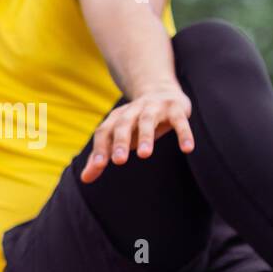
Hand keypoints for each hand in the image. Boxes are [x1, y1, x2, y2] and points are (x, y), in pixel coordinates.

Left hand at [79, 85, 193, 183]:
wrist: (162, 92)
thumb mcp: (118, 138)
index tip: (99, 166)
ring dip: (146, 136)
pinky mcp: (175, 109)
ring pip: (147, 121)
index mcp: (117, 118)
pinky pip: (180, 121)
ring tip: (144, 154)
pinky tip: (188, 149)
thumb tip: (84, 179)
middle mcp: (133, 111)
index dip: (101, 148)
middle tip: (119, 161)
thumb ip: (101, 157)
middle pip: (123, 125)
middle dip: (121, 142)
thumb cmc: (135, 123)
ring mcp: (154, 108)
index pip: (104, 132)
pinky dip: (184, 133)